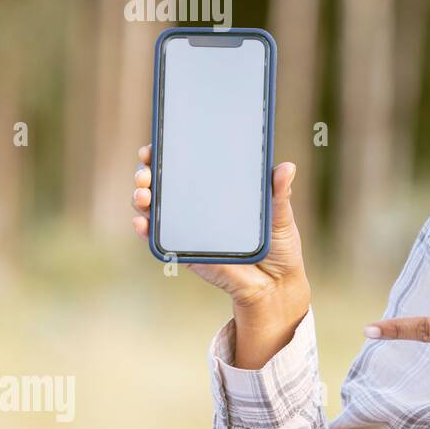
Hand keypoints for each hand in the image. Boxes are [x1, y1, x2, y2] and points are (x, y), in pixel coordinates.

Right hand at [131, 143, 311, 368]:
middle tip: (146, 171)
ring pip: (156, 208)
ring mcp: (189, 229)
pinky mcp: (186, 252)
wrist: (274, 285)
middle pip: (165, 184)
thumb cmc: (279, 247)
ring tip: (143, 195)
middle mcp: (200, 207)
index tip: (157, 144)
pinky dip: (146, 229)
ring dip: (142, 198)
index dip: (168, 153)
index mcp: (221, 191)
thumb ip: (279, 194)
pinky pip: (160, 240)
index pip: (190, 166)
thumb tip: (287, 167)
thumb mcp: (281, 217)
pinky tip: (142, 221)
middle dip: (147, 173)